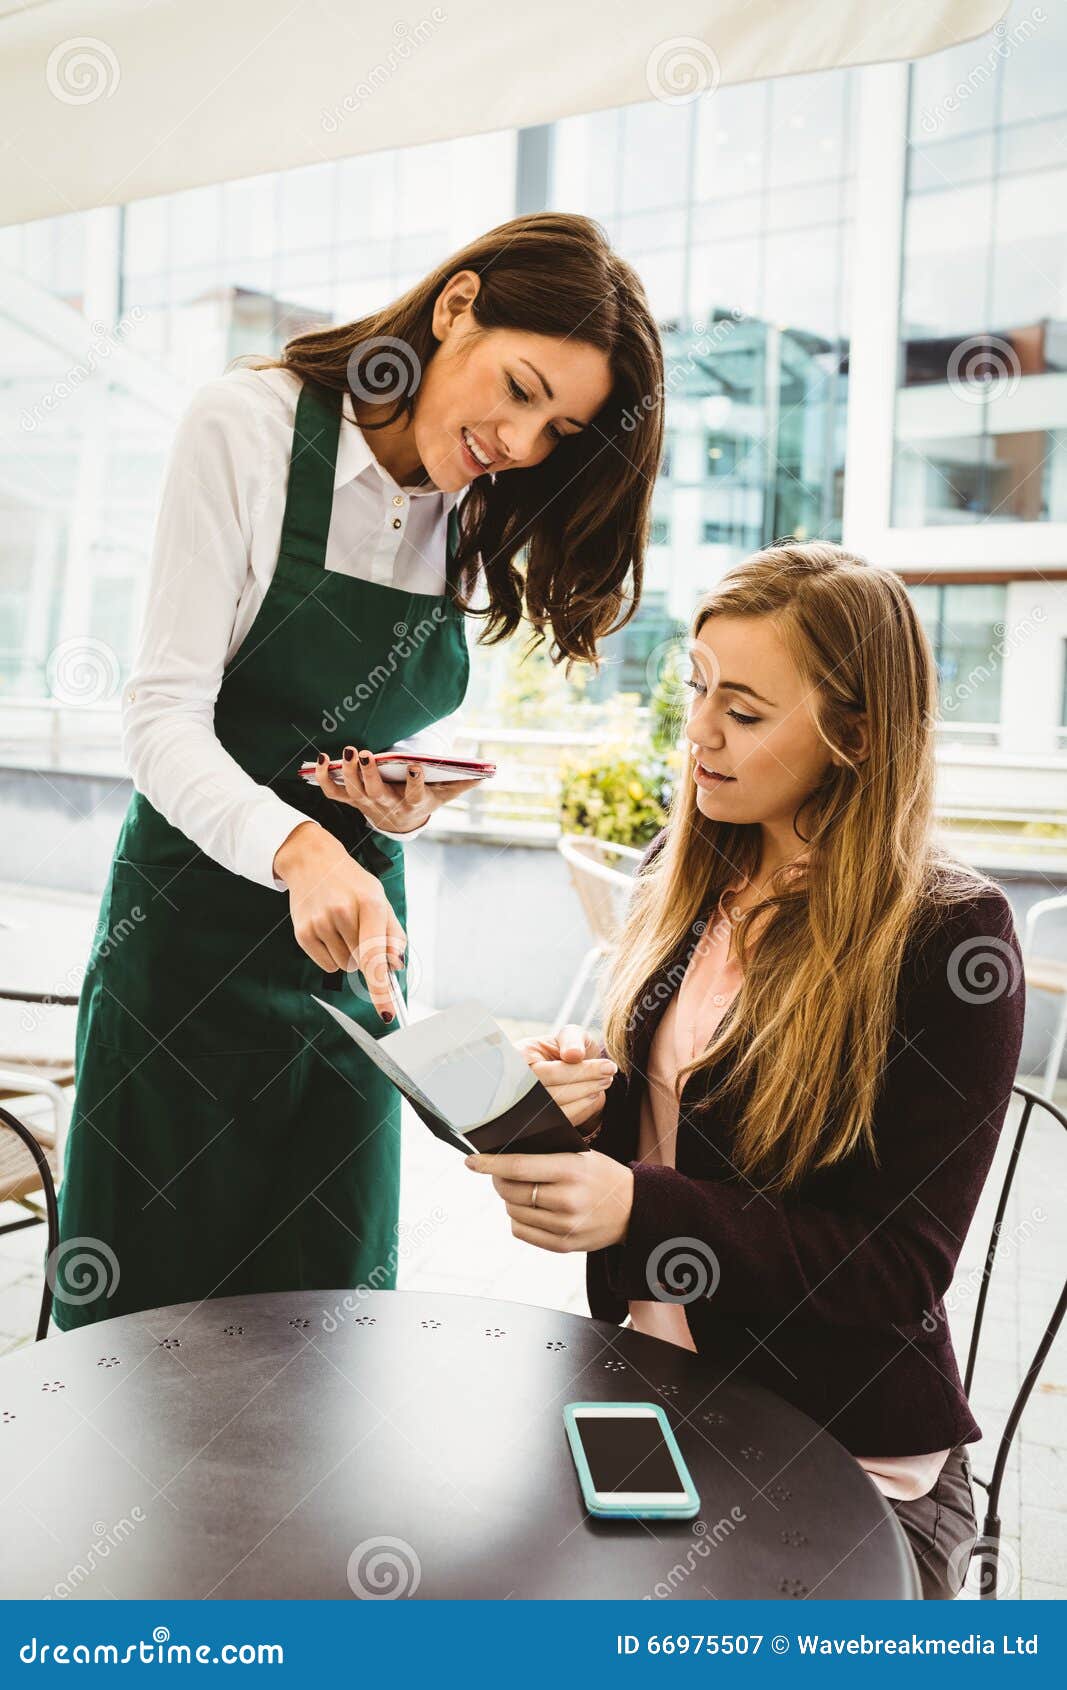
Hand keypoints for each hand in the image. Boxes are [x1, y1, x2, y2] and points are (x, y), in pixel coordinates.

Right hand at [273, 821, 404, 1019]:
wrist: (312, 862)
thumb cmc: (352, 884)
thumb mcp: (379, 899)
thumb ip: (393, 934)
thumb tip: (395, 966)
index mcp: (370, 904)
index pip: (375, 955)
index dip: (381, 987)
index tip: (387, 1011)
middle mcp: (343, 913)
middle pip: (362, 963)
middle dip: (366, 953)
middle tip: (358, 927)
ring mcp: (320, 924)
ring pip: (345, 966)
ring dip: (348, 954)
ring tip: (341, 925)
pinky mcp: (303, 933)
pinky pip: (327, 965)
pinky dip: (332, 955)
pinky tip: (328, 930)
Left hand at [312, 748, 480, 833]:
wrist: (403, 823)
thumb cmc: (425, 800)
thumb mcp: (446, 794)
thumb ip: (463, 782)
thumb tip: (487, 772)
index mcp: (412, 803)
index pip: (414, 794)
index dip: (415, 781)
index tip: (415, 766)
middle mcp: (386, 806)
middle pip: (376, 793)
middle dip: (369, 774)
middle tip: (366, 754)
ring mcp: (366, 803)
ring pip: (353, 791)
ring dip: (347, 772)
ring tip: (346, 751)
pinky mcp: (352, 800)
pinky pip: (333, 792)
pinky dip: (323, 778)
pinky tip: (322, 759)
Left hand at [463, 1148, 633, 1252]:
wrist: (635, 1209)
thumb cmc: (602, 1175)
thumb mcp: (581, 1155)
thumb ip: (546, 1156)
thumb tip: (503, 1155)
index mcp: (571, 1171)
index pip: (519, 1167)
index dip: (490, 1164)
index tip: (471, 1160)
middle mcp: (567, 1200)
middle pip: (511, 1191)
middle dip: (498, 1180)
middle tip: (500, 1173)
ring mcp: (565, 1226)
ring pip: (513, 1211)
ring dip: (509, 1199)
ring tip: (521, 1191)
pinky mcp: (563, 1245)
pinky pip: (521, 1231)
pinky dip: (517, 1218)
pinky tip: (529, 1209)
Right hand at [517, 1022, 616, 1130]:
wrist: (565, 1069)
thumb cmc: (565, 1050)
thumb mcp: (570, 1035)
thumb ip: (572, 1039)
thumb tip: (573, 1055)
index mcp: (518, 1058)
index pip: (550, 1072)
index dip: (581, 1071)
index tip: (609, 1066)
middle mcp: (516, 1084)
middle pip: (552, 1093)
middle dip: (585, 1084)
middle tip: (609, 1074)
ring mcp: (524, 1104)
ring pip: (557, 1109)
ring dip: (585, 1095)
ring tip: (604, 1081)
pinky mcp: (537, 1119)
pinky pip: (560, 1120)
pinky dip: (581, 1108)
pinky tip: (593, 1095)